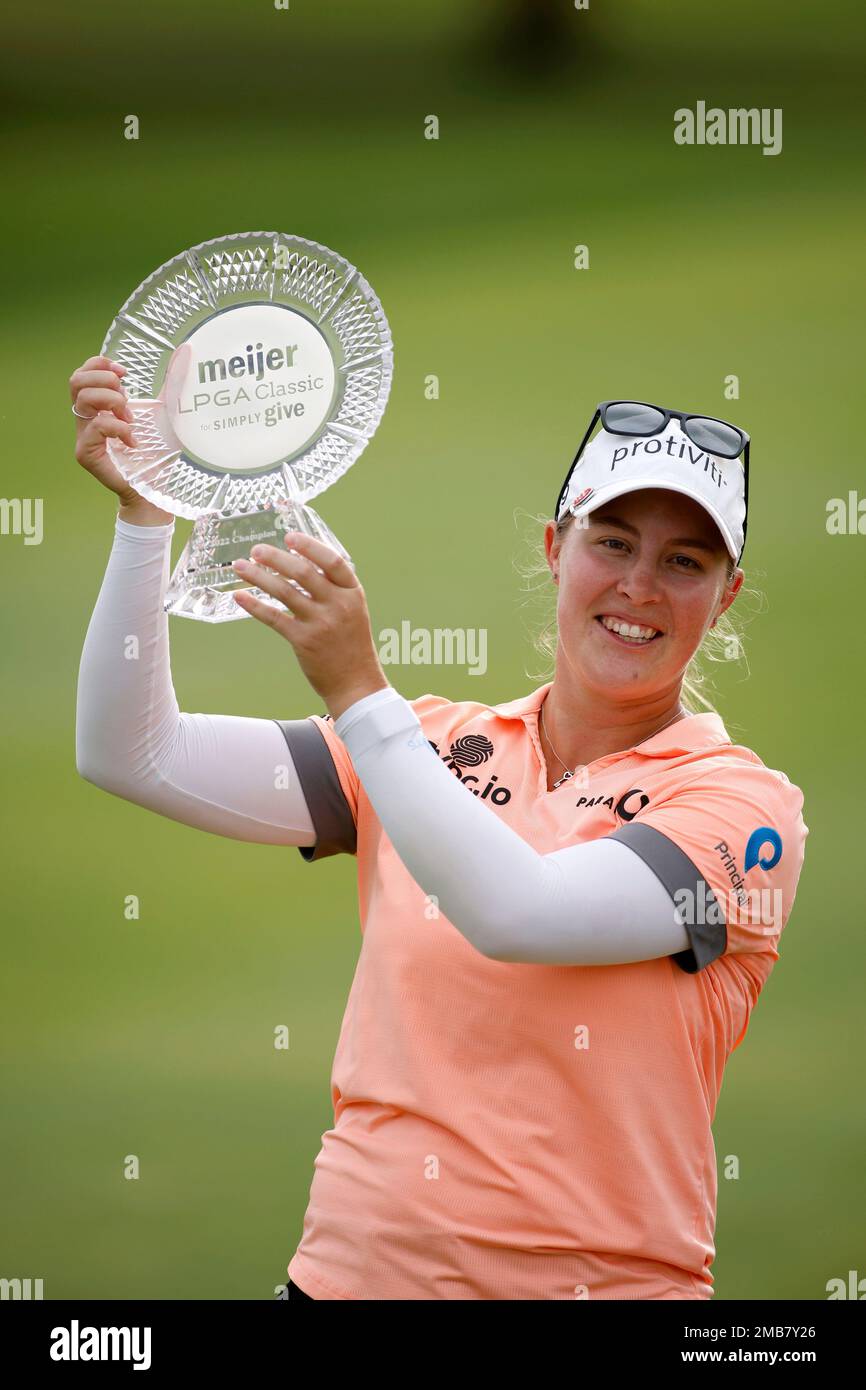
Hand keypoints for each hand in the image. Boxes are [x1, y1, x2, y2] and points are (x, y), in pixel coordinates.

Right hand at [70, 354, 171, 523]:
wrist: (155, 488)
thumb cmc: (157, 454)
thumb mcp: (165, 411)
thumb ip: (170, 384)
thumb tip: (185, 352)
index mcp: (99, 407)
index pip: (83, 374)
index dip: (100, 365)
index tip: (125, 372)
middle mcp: (87, 419)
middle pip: (76, 381)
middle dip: (105, 381)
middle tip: (127, 398)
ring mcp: (83, 436)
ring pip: (84, 400)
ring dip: (113, 402)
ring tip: (132, 420)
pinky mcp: (86, 453)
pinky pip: (97, 427)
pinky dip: (120, 428)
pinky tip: (133, 441)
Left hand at [231, 532, 388, 719]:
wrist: (356, 683)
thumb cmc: (351, 645)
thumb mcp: (352, 611)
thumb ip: (333, 590)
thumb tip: (301, 565)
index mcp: (352, 593)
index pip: (332, 561)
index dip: (310, 546)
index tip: (290, 537)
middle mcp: (338, 605)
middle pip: (303, 572)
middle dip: (276, 558)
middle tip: (256, 550)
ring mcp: (320, 623)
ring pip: (284, 592)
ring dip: (259, 576)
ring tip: (240, 567)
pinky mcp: (304, 640)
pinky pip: (274, 617)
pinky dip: (255, 605)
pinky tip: (240, 596)